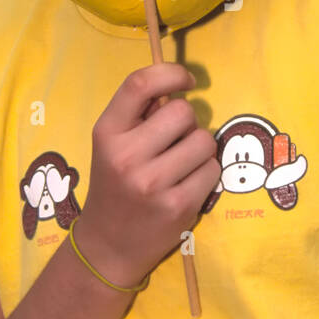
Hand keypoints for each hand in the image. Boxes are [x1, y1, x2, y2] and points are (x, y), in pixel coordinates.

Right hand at [74, 63, 220, 288]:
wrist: (108, 246)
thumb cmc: (114, 186)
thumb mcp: (111, 145)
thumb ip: (139, 115)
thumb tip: (177, 87)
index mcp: (106, 132)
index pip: (140, 83)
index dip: (170, 73)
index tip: (187, 81)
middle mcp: (126, 155)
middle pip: (183, 111)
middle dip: (187, 122)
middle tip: (174, 141)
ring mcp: (153, 183)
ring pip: (204, 140)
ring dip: (199, 149)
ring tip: (180, 164)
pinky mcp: (178, 205)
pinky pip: (212, 170)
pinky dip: (205, 173)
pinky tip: (186, 185)